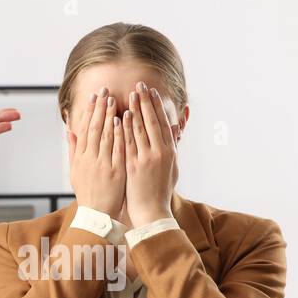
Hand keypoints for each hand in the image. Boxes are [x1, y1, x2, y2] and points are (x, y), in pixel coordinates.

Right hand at [68, 86, 124, 214]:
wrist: (97, 215)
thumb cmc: (88, 194)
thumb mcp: (75, 171)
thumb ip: (73, 150)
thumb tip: (69, 131)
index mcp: (81, 158)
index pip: (85, 129)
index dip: (89, 111)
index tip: (94, 96)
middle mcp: (90, 159)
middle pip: (94, 128)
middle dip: (99, 108)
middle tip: (104, 90)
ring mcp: (102, 165)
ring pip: (105, 136)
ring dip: (108, 116)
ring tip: (113, 99)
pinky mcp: (115, 172)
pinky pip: (116, 149)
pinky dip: (118, 135)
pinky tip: (121, 121)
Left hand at [124, 82, 176, 224]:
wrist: (152, 212)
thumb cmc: (161, 191)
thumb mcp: (172, 168)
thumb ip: (172, 148)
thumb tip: (175, 131)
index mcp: (170, 152)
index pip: (163, 123)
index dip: (157, 106)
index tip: (152, 92)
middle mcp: (160, 153)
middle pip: (153, 122)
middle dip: (146, 101)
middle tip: (141, 85)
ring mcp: (146, 159)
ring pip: (141, 129)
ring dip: (136, 109)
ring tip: (131, 94)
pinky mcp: (133, 166)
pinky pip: (129, 143)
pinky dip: (126, 127)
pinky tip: (122, 115)